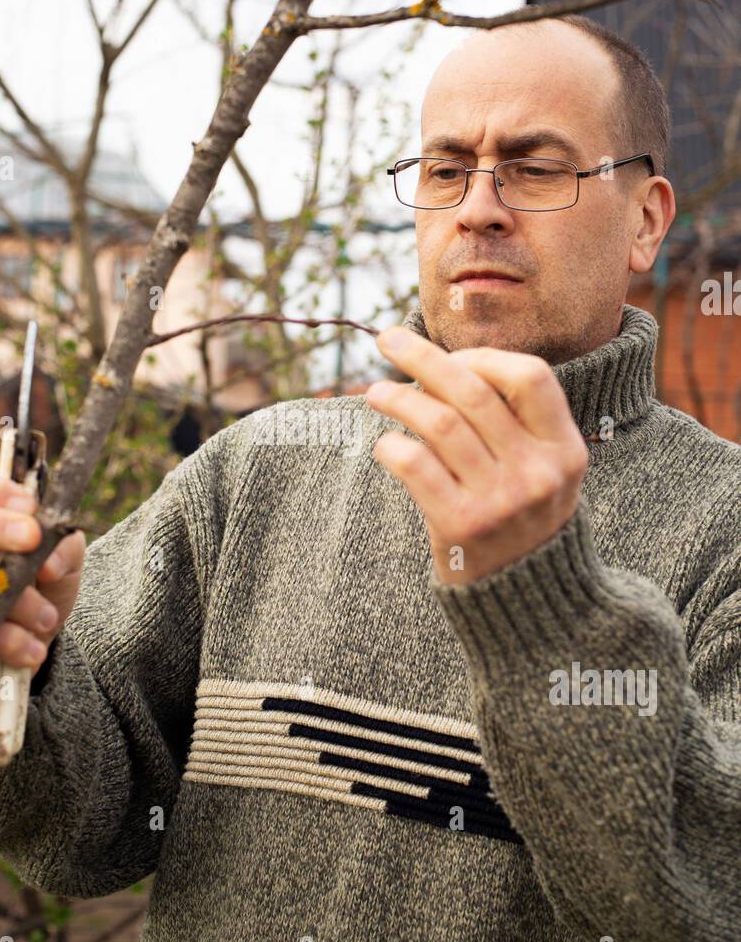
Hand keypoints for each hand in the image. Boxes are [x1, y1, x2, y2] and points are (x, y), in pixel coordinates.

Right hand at [0, 466, 86, 692]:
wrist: (34, 636)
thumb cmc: (43, 581)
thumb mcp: (64, 557)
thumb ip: (63, 546)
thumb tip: (48, 563)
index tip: (30, 506)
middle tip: (33, 540)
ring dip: (15, 600)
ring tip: (48, 618)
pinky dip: (5, 639)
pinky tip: (32, 647)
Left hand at [365, 327, 588, 586]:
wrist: (527, 601)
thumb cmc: (523, 519)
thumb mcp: (546, 471)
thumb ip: (515, 423)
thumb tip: (445, 364)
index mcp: (565, 450)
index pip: (530, 377)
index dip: (483, 358)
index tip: (450, 358)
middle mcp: (538, 472)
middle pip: (472, 392)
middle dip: (422, 357)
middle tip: (387, 339)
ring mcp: (500, 501)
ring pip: (439, 424)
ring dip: (398, 398)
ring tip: (375, 393)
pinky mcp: (461, 526)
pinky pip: (415, 466)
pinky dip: (392, 446)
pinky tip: (385, 445)